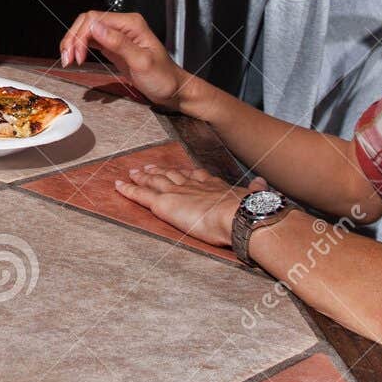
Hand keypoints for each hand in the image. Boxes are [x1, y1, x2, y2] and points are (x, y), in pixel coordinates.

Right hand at [58, 10, 189, 108]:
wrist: (173, 90)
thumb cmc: (163, 77)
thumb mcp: (141, 61)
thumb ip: (118, 43)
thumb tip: (95, 27)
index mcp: (130, 23)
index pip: (95, 19)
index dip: (80, 35)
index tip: (76, 56)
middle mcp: (123, 26)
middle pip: (87, 23)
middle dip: (73, 39)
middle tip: (67, 59)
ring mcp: (118, 36)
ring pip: (87, 31)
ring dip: (74, 43)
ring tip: (69, 60)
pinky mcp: (114, 47)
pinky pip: (92, 41)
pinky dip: (81, 48)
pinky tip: (77, 59)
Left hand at [113, 162, 257, 248]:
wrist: (238, 215)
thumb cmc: (248, 210)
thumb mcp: (254, 196)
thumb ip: (256, 190)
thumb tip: (264, 183)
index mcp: (212, 184)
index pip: (194, 175)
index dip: (184, 172)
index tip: (179, 169)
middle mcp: (191, 184)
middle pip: (171, 174)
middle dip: (159, 170)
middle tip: (147, 166)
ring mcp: (175, 192)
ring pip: (153, 181)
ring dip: (142, 177)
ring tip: (133, 172)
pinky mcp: (163, 203)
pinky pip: (140, 195)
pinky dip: (127, 190)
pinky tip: (117, 185)